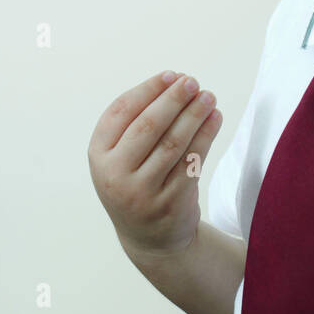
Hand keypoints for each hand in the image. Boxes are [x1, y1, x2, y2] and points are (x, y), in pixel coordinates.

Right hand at [87, 70, 222, 259]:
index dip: (148, 90)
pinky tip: (214, 119)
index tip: (171, 75)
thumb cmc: (137, 182)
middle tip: (192, 81)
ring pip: (173, 143)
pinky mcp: (170, 203)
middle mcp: (115, 174)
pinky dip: (205, 136)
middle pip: (148, 126)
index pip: (121, 112)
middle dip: (173, 99)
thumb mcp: (121, 156)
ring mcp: (142, 192)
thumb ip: (137, 122)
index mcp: (98, 155)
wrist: (150, 239)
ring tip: (208, 96)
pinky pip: (191, 162)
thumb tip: (175, 82)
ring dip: (194, 115)